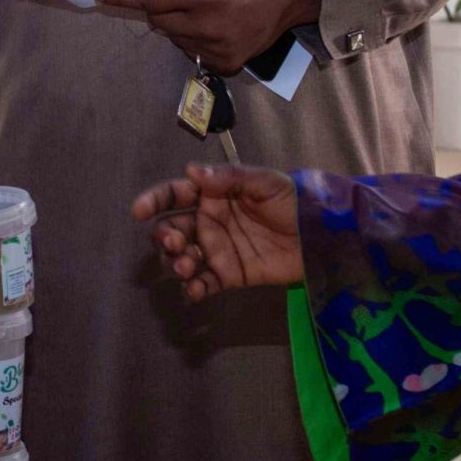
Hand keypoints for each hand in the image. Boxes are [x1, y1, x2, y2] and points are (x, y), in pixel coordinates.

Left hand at [97, 0, 319, 72]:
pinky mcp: (227, 64)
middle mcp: (212, 27)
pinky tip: (214, 22)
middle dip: (158, 6)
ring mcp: (220, 50)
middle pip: (159, 21)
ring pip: (173, 38)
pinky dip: (192, 36)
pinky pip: (191, 50)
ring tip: (204, 6)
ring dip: (176, 22)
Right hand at [131, 164, 304, 301]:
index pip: (175, 195)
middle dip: (165, 236)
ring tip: (187, 267)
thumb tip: (192, 171)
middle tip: (175, 242)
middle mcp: (208, 223)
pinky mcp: (228, 275)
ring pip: (182, 258)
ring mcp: (216, 250)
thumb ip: (228, 178)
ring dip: (176, 263)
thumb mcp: (264, 182)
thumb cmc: (292, 201)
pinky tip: (195, 289)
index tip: (140, 210)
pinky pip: (204, 284)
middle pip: (172, 229)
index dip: (155, 200)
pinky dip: (194, 289)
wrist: (320, 235)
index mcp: (212, 195)